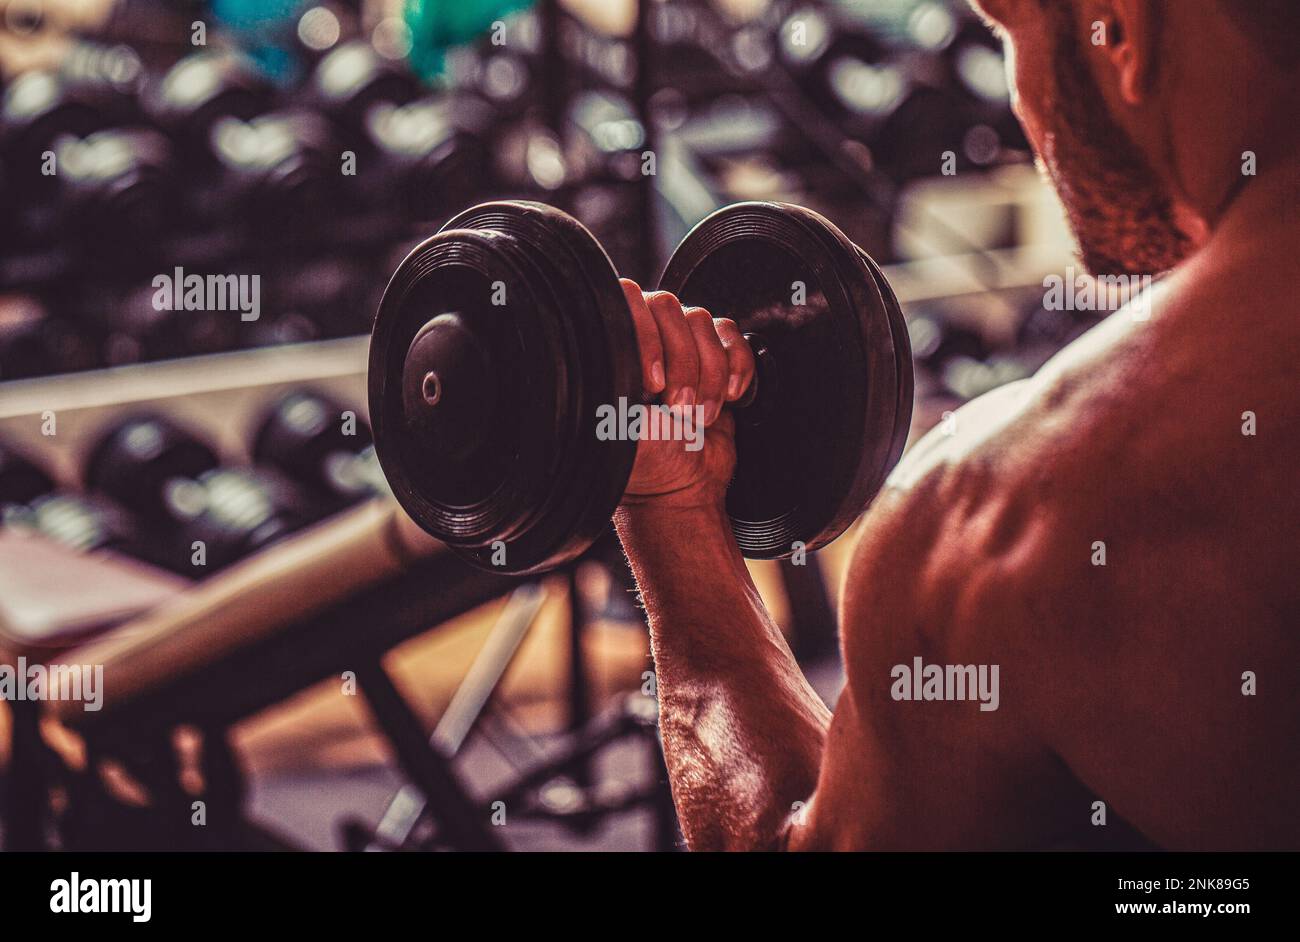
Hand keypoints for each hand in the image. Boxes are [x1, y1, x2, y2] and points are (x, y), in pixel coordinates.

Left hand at [618, 279, 755, 506]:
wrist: (684, 490)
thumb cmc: (645, 464)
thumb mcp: (612, 424)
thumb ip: (604, 380)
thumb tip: (591, 348)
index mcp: (608, 349)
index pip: (625, 299)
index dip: (645, 337)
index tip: (651, 384)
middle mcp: (643, 338)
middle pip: (669, 307)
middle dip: (682, 363)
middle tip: (678, 408)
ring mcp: (680, 345)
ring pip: (703, 322)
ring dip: (708, 374)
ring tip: (698, 416)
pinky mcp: (716, 356)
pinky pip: (732, 336)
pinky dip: (736, 367)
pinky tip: (728, 398)